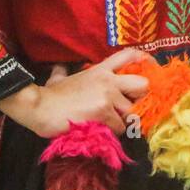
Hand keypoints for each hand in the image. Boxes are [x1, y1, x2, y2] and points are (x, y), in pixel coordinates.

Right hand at [0, 48, 151, 137]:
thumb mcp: (60, 77)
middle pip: (142, 84)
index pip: (129, 56)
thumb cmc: (49, 94)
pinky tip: (100, 131)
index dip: (145, 60)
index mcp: (101, 70)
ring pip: (132, 111)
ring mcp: (107, 96)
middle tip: (129, 108)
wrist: (38, 107)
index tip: (152, 68)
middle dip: (140, 98)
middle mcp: (109, 81)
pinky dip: (113, 133)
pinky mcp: (103, 113)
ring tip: (110, 125)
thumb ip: (65, 70)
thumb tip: (60, 65)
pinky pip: (119, 127)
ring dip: (124, 121)